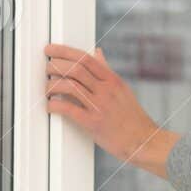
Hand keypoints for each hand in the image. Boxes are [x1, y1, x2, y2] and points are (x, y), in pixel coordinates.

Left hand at [45, 42, 178, 177]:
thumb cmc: (132, 117)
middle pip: (75, 69)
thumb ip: (107, 70)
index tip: (50, 49)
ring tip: (47, 88)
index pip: (85, 58)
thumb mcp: (122, 89)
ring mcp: (100, 106)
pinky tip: (51, 106)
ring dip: (52, 85)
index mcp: (113, 80)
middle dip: (55, 66)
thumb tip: (97, 53)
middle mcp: (107, 90)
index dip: (64, 51)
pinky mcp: (94, 123)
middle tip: (46, 68)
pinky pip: (69, 110)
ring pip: (70, 87)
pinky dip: (55, 106)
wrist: (144, 141)